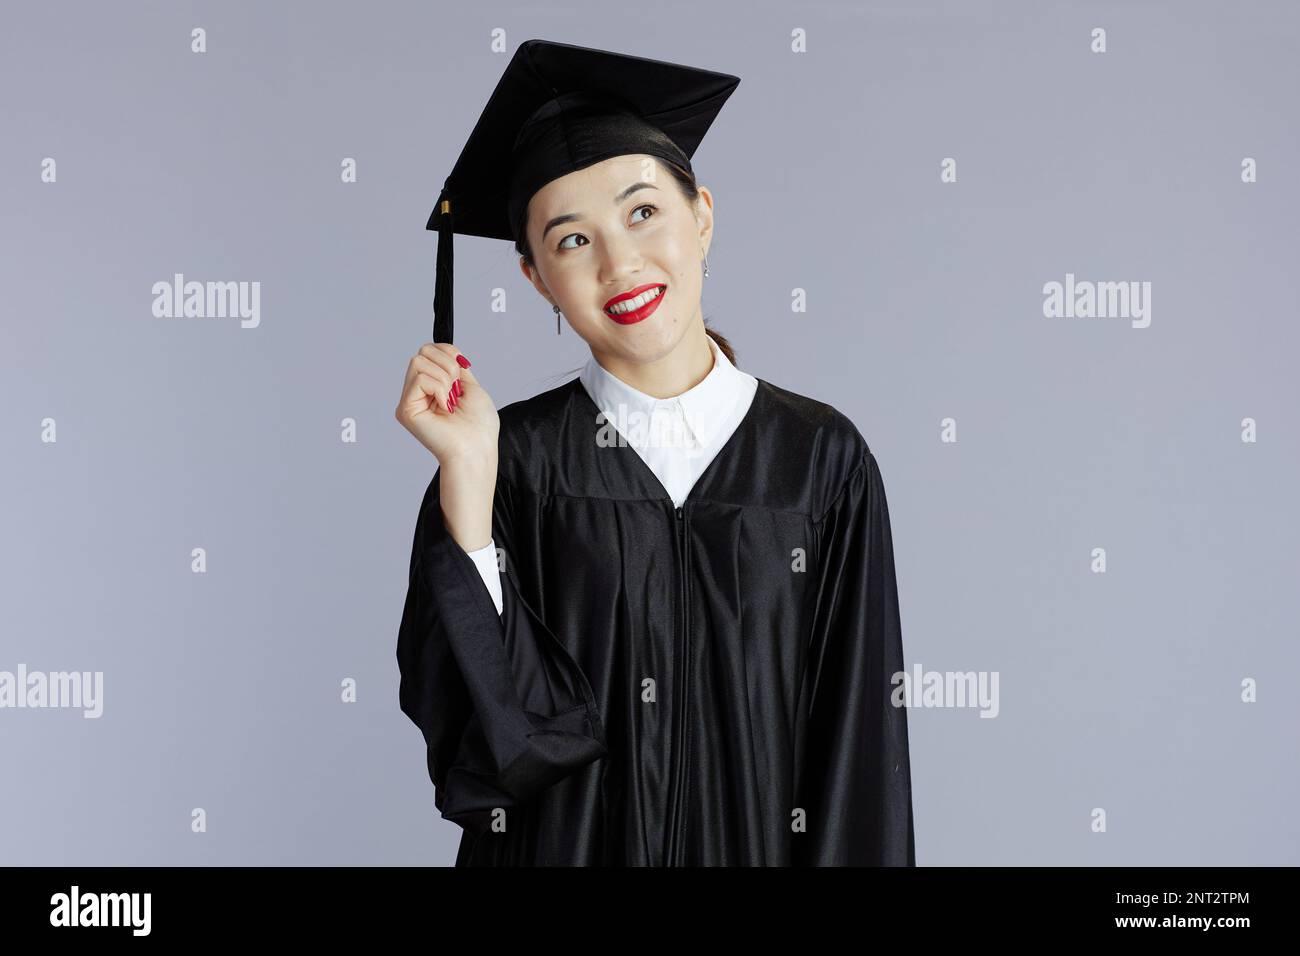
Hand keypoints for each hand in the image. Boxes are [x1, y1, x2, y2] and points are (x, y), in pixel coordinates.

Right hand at [395, 343, 498, 469]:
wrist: (477, 449)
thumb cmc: (479, 426)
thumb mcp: (471, 386)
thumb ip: (454, 367)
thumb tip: (447, 350)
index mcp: (431, 388)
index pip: (430, 351)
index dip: (448, 352)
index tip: (463, 368)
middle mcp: (416, 394)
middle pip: (423, 352)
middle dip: (448, 365)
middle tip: (457, 390)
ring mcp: (409, 401)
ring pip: (418, 361)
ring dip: (445, 378)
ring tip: (451, 401)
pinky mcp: (405, 409)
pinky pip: (420, 378)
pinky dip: (439, 389)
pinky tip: (444, 408)